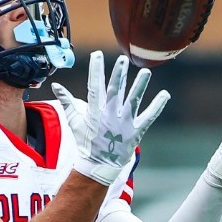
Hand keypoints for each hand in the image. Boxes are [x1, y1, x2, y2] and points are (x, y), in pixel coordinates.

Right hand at [49, 50, 168, 187]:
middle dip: (119, 75)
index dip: (96, 71)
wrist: (97, 166)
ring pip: (133, 102)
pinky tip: (165, 94)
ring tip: (146, 72)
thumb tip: (56, 86)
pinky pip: (148, 118)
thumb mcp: (74, 121)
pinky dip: (157, 106)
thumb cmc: (86, 142)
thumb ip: (67, 102)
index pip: (94, 87)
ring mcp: (123, 124)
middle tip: (123, 60)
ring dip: (140, 86)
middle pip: (115, 92)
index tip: (97, 55)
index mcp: (94, 112)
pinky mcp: (135, 132)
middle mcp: (109, 116)